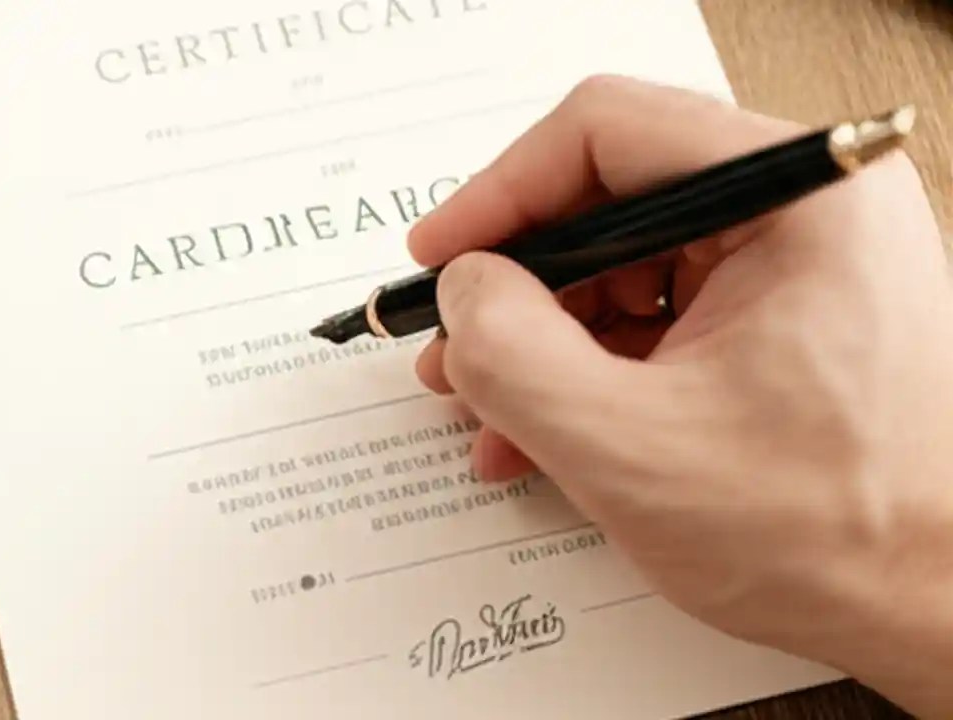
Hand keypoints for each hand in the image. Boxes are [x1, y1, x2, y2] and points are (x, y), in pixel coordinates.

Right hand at [408, 75, 952, 717]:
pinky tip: (545, 431)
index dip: (498, 193)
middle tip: (455, 343)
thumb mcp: (628, 447)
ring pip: (625, 264)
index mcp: (798, 199)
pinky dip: (591, 367)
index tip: (440, 257)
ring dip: (544, 336)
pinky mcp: (783, 320)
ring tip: (491, 405)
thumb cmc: (842, 535)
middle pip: (610, 198)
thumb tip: (462, 293)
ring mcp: (797, 266)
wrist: (944, 611)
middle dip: (516, 283)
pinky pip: (658, 315)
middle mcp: (806, 212)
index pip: (606, 132)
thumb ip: (512, 354)